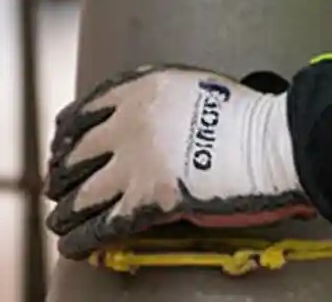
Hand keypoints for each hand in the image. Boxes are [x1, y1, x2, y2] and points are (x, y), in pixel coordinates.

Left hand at [43, 65, 313, 258]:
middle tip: (58, 186)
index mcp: (140, 89)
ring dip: (66, 210)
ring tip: (59, 220)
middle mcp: (129, 123)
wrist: (273, 142)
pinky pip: (101, 225)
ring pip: (81, 193)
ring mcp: (136, 163)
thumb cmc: (249, 116)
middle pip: (76, 154)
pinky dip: (82, 239)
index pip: (83, 112)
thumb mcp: (195, 86)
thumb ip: (160, 98)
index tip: (61, 145)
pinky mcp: (148, 200)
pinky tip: (73, 246)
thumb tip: (143, 120)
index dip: (66, 135)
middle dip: (62, 174)